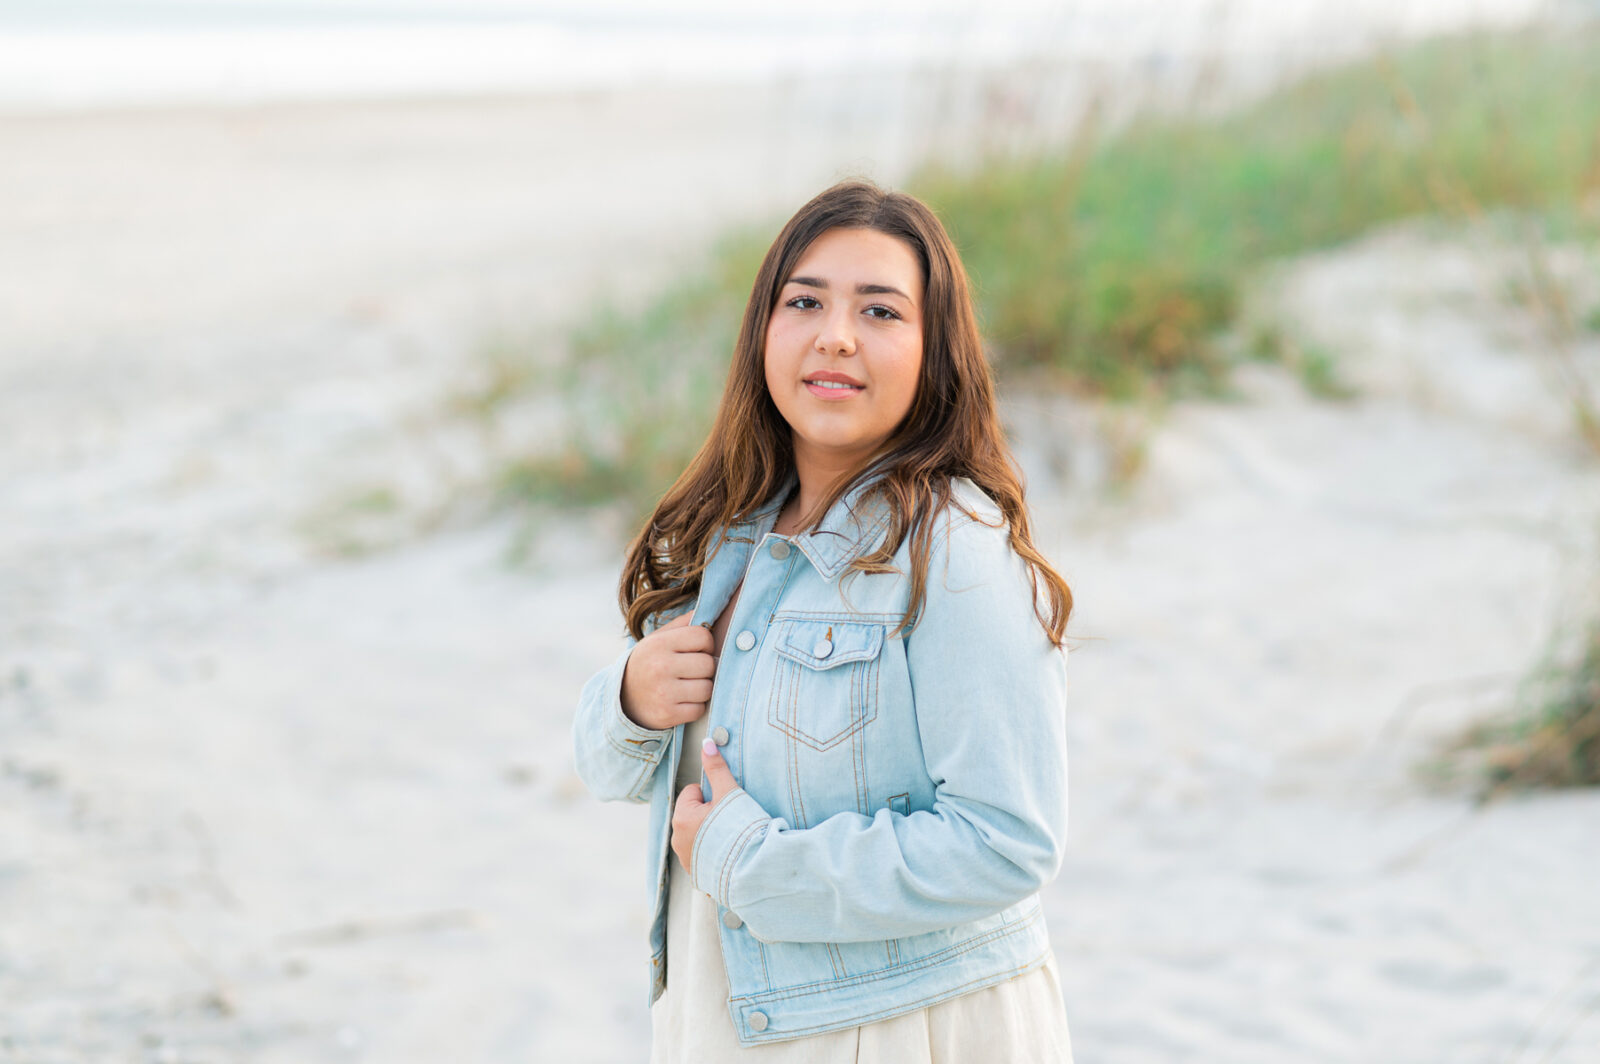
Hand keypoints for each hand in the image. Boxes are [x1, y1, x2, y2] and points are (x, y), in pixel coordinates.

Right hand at [620, 612, 715, 730]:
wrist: (623, 698)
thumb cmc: (649, 663)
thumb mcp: (658, 639)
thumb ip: (683, 624)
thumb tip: (711, 608)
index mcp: (659, 643)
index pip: (703, 636)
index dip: (705, 643)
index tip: (696, 650)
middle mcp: (660, 666)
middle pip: (708, 664)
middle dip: (705, 668)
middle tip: (691, 671)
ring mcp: (664, 692)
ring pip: (707, 688)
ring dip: (701, 689)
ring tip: (687, 686)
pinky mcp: (667, 715)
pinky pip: (699, 709)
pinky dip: (694, 707)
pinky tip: (682, 702)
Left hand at [671, 737, 739, 878]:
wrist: (753, 867)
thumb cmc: (740, 827)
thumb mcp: (729, 792)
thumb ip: (716, 768)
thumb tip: (707, 742)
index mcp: (682, 816)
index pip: (694, 792)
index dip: (713, 795)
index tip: (726, 806)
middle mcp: (677, 839)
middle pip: (695, 813)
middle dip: (711, 814)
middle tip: (731, 821)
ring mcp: (686, 859)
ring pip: (698, 834)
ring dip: (711, 833)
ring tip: (732, 838)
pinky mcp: (696, 873)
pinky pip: (703, 855)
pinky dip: (714, 852)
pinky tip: (729, 854)